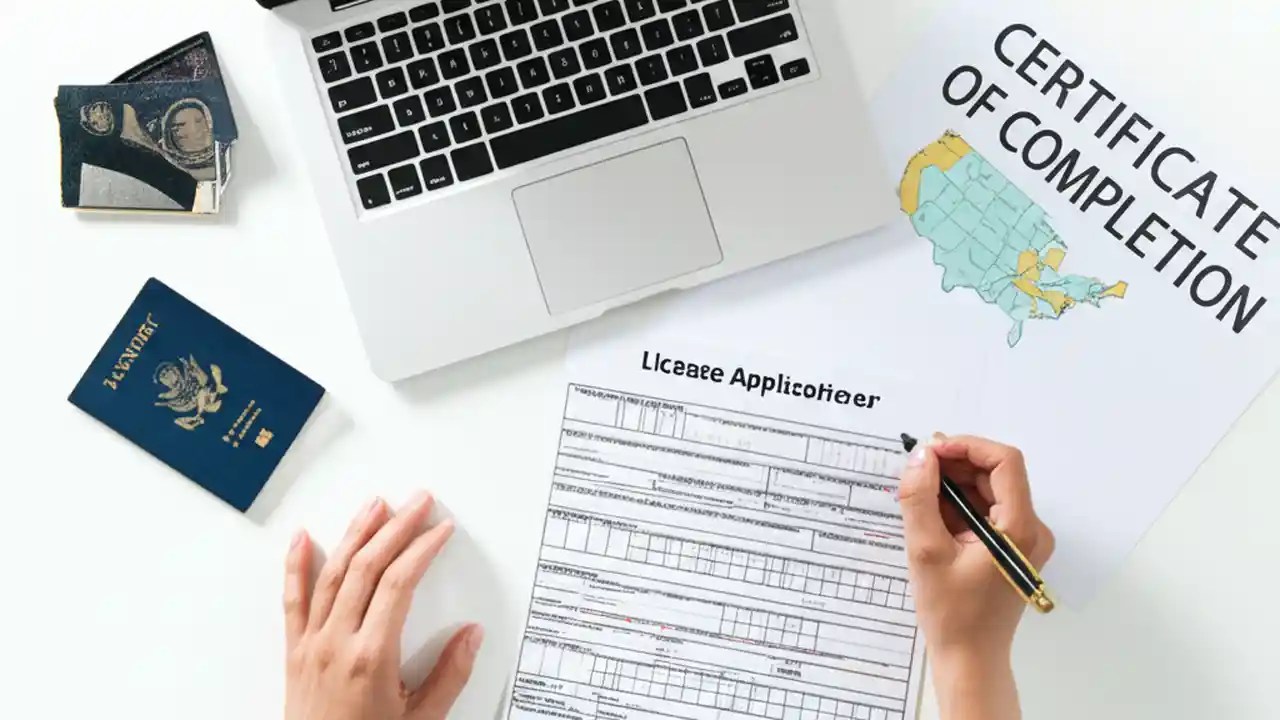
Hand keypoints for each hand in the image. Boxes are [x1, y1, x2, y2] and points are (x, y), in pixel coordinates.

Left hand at [283, 493, 483, 719]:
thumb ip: (449, 675)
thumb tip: (472, 634)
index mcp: (371, 657)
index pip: (399, 584)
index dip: (422, 549)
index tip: (440, 529)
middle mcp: (337, 642)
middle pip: (367, 567)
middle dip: (396, 528)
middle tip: (418, 501)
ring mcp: (312, 644)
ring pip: (332, 574)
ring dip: (355, 534)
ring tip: (375, 504)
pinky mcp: (294, 652)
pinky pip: (292, 600)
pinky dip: (295, 565)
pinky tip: (302, 538)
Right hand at [897, 435, 1053, 719]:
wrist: (969, 659)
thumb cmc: (951, 613)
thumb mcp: (926, 551)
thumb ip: (920, 498)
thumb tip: (920, 456)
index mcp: (1020, 529)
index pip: (1004, 462)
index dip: (967, 447)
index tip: (930, 451)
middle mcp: (1030, 529)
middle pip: (996, 474)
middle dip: (954, 465)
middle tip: (914, 471)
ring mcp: (1023, 539)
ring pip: (989, 490)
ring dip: (953, 485)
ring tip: (917, 495)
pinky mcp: (1010, 547)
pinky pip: (986, 510)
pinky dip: (958, 505)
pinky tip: (930, 514)